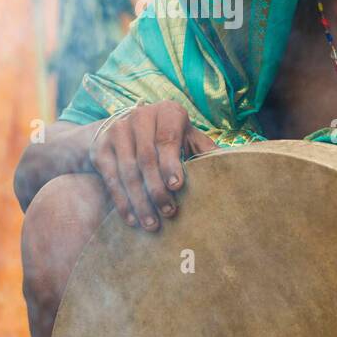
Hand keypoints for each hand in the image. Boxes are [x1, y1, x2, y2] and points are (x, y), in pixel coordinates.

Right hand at [87, 101, 216, 232]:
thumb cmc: (166, 136)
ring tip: (152, 224)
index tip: (177, 187)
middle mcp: (140, 116)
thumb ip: (205, 150)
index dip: (171, 164)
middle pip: (147, 158)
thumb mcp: (187, 138)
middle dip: (157, 190)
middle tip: (169, 213)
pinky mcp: (100, 147)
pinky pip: (111, 179)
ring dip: (140, 201)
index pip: (167, 139)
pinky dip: (122, 202)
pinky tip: (132, 219)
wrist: (120, 128)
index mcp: (167, 112)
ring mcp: (116, 130)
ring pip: (128, 172)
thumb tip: (237, 165)